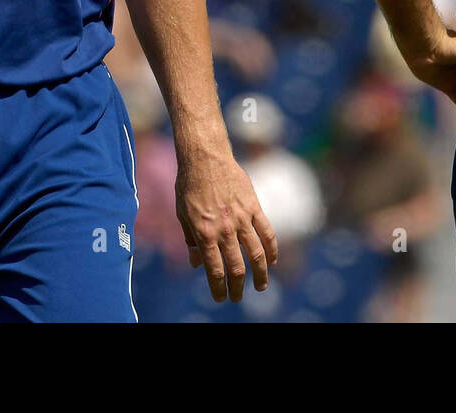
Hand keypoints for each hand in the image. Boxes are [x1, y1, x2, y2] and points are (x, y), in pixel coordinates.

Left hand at [175, 151, 278, 301]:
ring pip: (256, 254)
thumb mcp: (182, 215)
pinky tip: (272, 260)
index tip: (221, 298)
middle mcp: (224, 229)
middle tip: (237, 297)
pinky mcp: (253, 207)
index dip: (219, 288)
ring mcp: (241, 218)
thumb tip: (196, 264)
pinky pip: (267, 232)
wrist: (205, 157)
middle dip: (238, 288)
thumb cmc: (189, 185)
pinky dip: (272, 248)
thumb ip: (191, 240)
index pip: (215, 270)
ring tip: (261, 286)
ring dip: (261, 274)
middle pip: (237, 268)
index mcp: (204, 233)